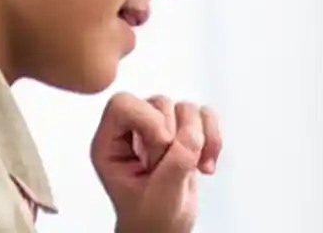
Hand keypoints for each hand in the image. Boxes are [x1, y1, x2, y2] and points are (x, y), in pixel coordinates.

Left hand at [91, 92, 222, 232]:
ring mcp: (157, 129)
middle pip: (158, 104)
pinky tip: (206, 162)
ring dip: (199, 138)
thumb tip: (194, 131)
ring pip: (184, 108)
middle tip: (173, 168)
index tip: (163, 149)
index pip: (123, 105)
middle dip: (176, 137)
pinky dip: (213, 137)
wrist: (165, 229)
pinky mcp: (181, 131)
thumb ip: (176, 162)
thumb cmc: (150, 219)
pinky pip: (204, 114)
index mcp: (109, 144)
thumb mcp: (160, 196)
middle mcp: (131, 131)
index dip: (149, 121)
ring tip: (195, 167)